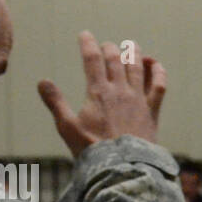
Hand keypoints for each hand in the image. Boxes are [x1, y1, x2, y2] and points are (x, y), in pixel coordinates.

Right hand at [38, 31, 166, 157]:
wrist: (123, 167)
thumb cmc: (93, 149)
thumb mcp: (67, 127)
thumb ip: (55, 102)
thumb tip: (42, 82)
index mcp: (98, 92)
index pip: (92, 59)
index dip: (88, 43)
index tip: (85, 34)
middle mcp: (120, 91)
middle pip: (115, 59)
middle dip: (109, 49)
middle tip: (105, 46)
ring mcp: (138, 99)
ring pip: (137, 67)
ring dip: (133, 53)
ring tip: (131, 46)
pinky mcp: (152, 111)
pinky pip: (159, 86)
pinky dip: (158, 72)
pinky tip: (155, 65)